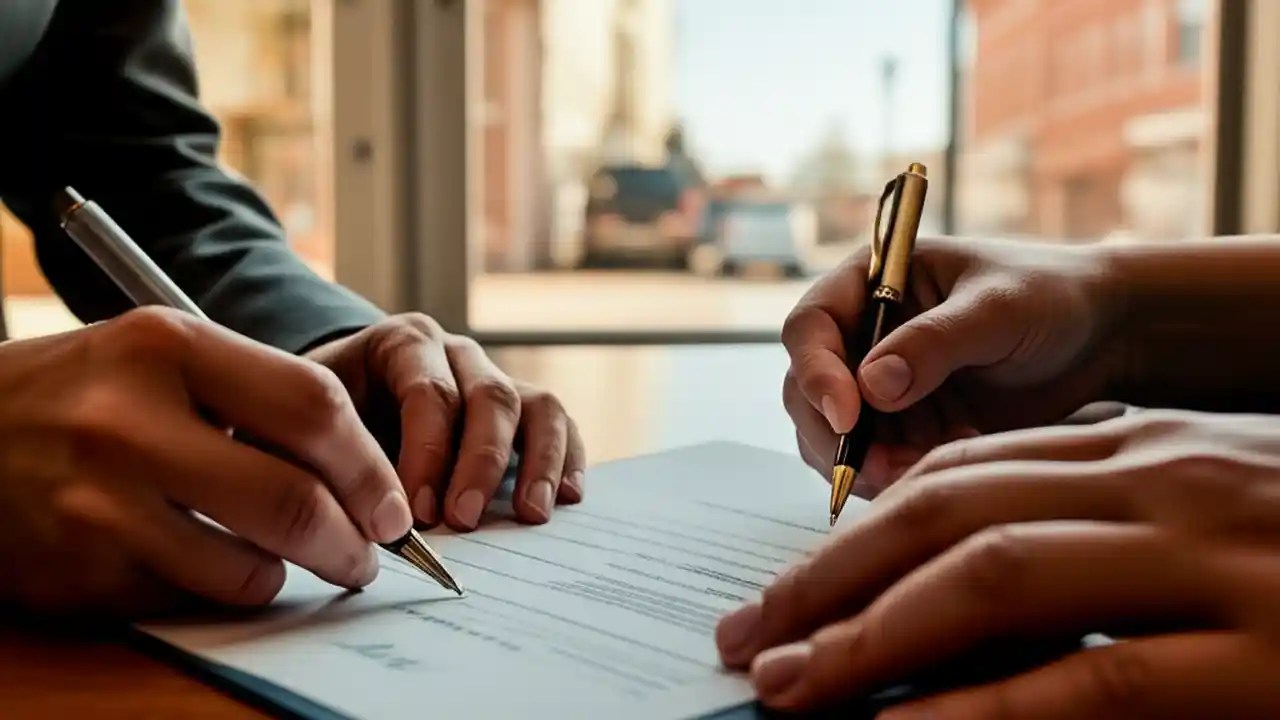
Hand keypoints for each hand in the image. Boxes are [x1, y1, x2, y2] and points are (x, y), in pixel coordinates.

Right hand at [0, 308, 417, 616]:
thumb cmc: (82, 392)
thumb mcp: (162, 357)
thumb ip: (256, 397)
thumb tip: (363, 475)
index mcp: (166, 346)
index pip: (313, 407)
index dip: (369, 466)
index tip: (391, 503)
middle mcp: (127, 422)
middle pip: (293, 501)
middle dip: (352, 543)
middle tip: (367, 556)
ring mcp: (96, 503)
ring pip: (249, 569)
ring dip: (288, 575)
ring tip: (288, 560)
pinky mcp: (75, 572)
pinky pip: (190, 600)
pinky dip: (221, 591)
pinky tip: (211, 564)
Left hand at [304, 313, 583, 531]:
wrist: (342, 397)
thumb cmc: (327, 419)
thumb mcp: (315, 424)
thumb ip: (338, 460)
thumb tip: (366, 524)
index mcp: (403, 344)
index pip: (429, 390)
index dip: (427, 451)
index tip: (417, 511)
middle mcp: (456, 354)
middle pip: (489, 397)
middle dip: (480, 462)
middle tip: (464, 519)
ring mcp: (495, 378)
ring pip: (535, 406)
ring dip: (538, 462)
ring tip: (532, 515)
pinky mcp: (524, 410)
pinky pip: (558, 423)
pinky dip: (567, 458)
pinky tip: (567, 497)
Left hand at [715, 410, 1279, 716]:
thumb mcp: (1201, 509)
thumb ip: (1095, 517)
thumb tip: (963, 569)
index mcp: (1142, 446)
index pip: (958, 479)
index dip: (853, 537)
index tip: (783, 592)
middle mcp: (1162, 482)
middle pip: (946, 518)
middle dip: (830, 583)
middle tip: (745, 641)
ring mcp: (1215, 565)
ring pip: (992, 583)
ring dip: (870, 640)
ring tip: (783, 689)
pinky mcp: (1265, 664)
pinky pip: (1088, 682)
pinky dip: (979, 713)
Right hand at [783, 237, 1124, 493]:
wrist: (1102, 338)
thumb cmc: (1051, 297)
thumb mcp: (999, 308)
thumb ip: (935, 342)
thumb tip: (871, 386)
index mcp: (869, 281)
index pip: (810, 327)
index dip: (817, 372)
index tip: (848, 415)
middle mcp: (860, 334)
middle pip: (805, 391)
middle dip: (833, 434)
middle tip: (877, 469)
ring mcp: (878, 387)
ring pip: (831, 437)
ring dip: (863, 464)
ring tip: (918, 475)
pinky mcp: (903, 430)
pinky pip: (872, 464)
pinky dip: (893, 479)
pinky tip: (936, 475)